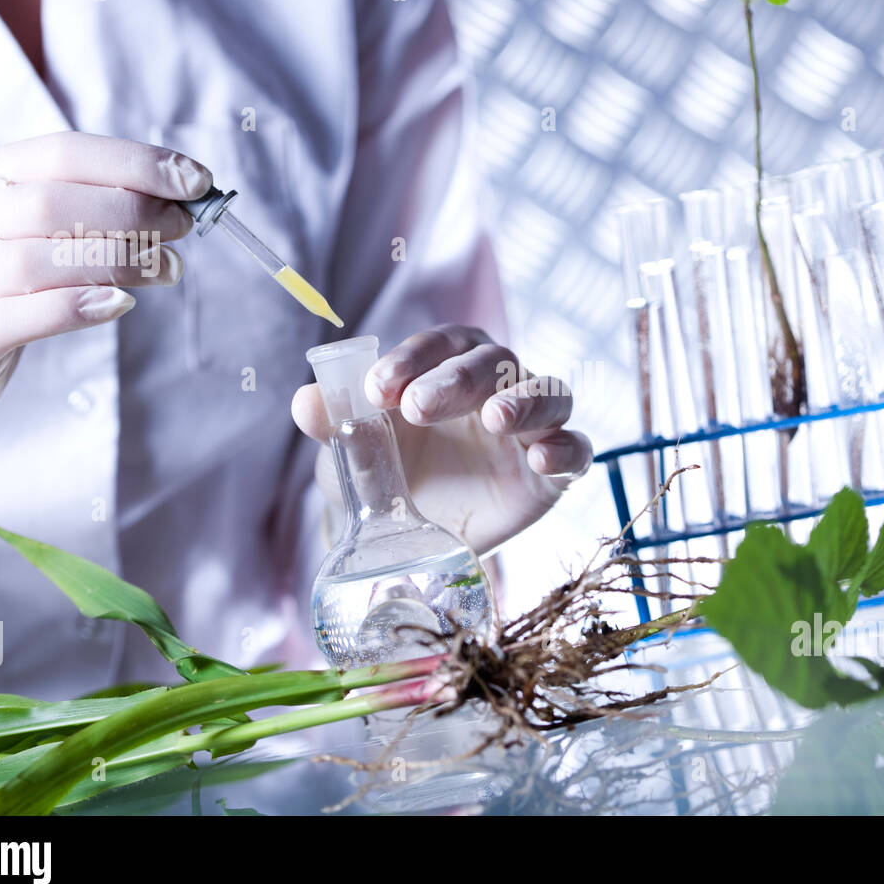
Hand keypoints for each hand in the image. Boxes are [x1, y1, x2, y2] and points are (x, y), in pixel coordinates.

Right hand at [0, 132, 211, 478]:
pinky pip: (26, 316)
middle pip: (55, 202)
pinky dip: (80, 306)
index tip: (194, 179)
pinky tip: (123, 303)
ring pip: (42, 259)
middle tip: (183, 227)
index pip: (63, 153)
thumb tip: (176, 196)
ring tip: (169, 268)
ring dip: (121, 260)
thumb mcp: (27, 229)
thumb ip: (88, 207)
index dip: (136, 163)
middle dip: (135, 212)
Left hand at [292, 324, 592, 553]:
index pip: (441, 344)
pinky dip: (566, 448)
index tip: (375, 389)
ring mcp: (533, 427)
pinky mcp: (554, 472)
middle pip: (494, 363)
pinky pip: (578, 449)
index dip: (412, 359)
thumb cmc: (393, 475)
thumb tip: (305, 401)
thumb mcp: (356, 455)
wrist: (420, 540)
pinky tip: (542, 459)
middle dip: (457, 379)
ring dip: (526, 402)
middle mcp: (499, 386)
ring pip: (549, 393)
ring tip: (496, 421)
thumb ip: (336, 424)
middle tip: (416, 408)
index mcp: (450, 365)